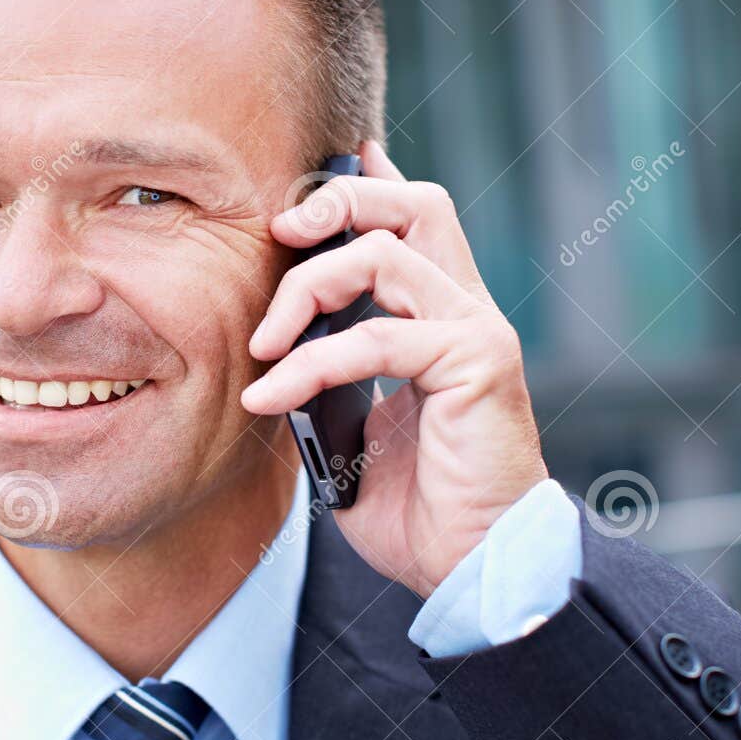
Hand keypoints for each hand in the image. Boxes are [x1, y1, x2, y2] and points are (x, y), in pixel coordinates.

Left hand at [241, 141, 548, 598]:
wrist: (471, 569)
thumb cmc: (417, 510)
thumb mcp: (353, 429)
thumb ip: (328, 378)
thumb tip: (277, 348)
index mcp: (442, 318)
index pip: (414, 220)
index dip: (368, 183)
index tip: (322, 170)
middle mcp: (467, 311)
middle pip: (414, 204)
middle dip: (336, 203)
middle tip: (277, 236)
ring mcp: (477, 333)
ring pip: (387, 253)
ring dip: (306, 289)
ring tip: (263, 347)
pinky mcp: (477, 365)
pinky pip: (377, 337)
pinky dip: (311, 363)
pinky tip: (272, 395)